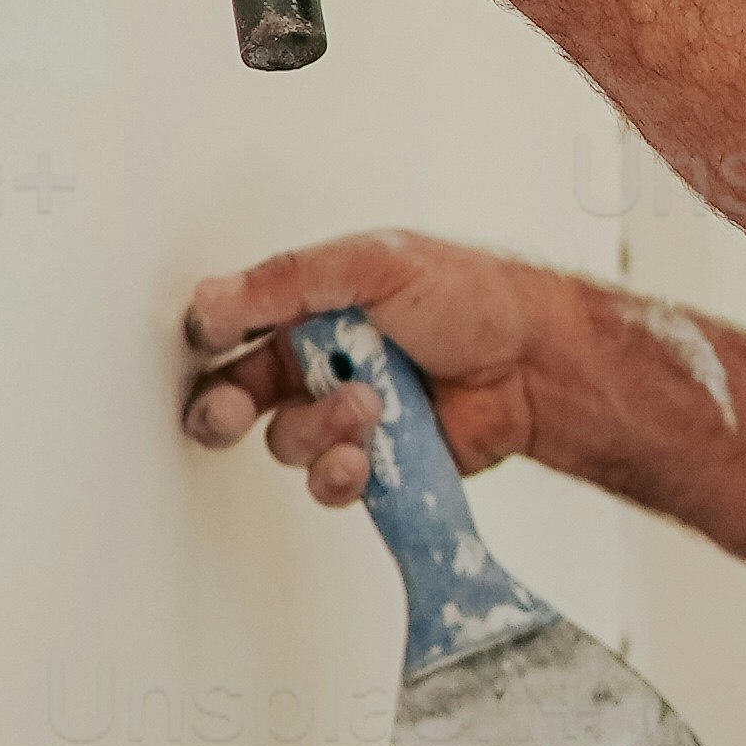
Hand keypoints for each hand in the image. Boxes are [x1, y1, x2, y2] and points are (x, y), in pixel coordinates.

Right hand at [181, 226, 565, 499]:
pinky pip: (326, 481)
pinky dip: (339, 472)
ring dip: (318, 427)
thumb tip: (210, 297)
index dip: (213, 338)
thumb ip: (289, 279)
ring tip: (368, 405)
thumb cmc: (471, 298)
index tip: (212, 340)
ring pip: (285, 441)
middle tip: (233, 410)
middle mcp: (317, 363)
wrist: (535, 363)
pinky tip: (364, 456)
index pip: (233, 326)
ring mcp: (341, 416)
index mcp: (310, 306)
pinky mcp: (371, 463)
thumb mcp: (376, 264)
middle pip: (236, 396)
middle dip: (224, 408)